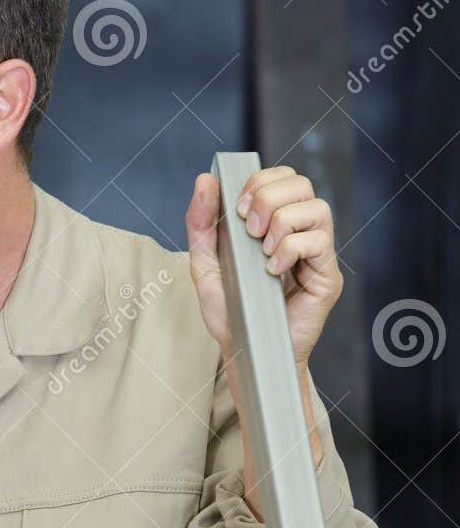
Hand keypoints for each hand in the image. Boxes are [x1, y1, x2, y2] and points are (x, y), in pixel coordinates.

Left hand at [185, 164, 342, 366]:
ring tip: (261, 253)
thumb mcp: (204, 264)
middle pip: (301, 183)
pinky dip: (289, 250)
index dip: (261, 181)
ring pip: (316, 207)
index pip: (284, 177)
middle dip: (267, 198)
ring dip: (280, 224)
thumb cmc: (230, 310)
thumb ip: (200, 223)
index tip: (236, 209)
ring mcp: (317, 254)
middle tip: (248, 231)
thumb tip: (205, 180)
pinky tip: (272, 272)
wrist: (245, 350)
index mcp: (275, 223)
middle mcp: (301, 233)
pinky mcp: (328, 275)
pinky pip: (318, 241)